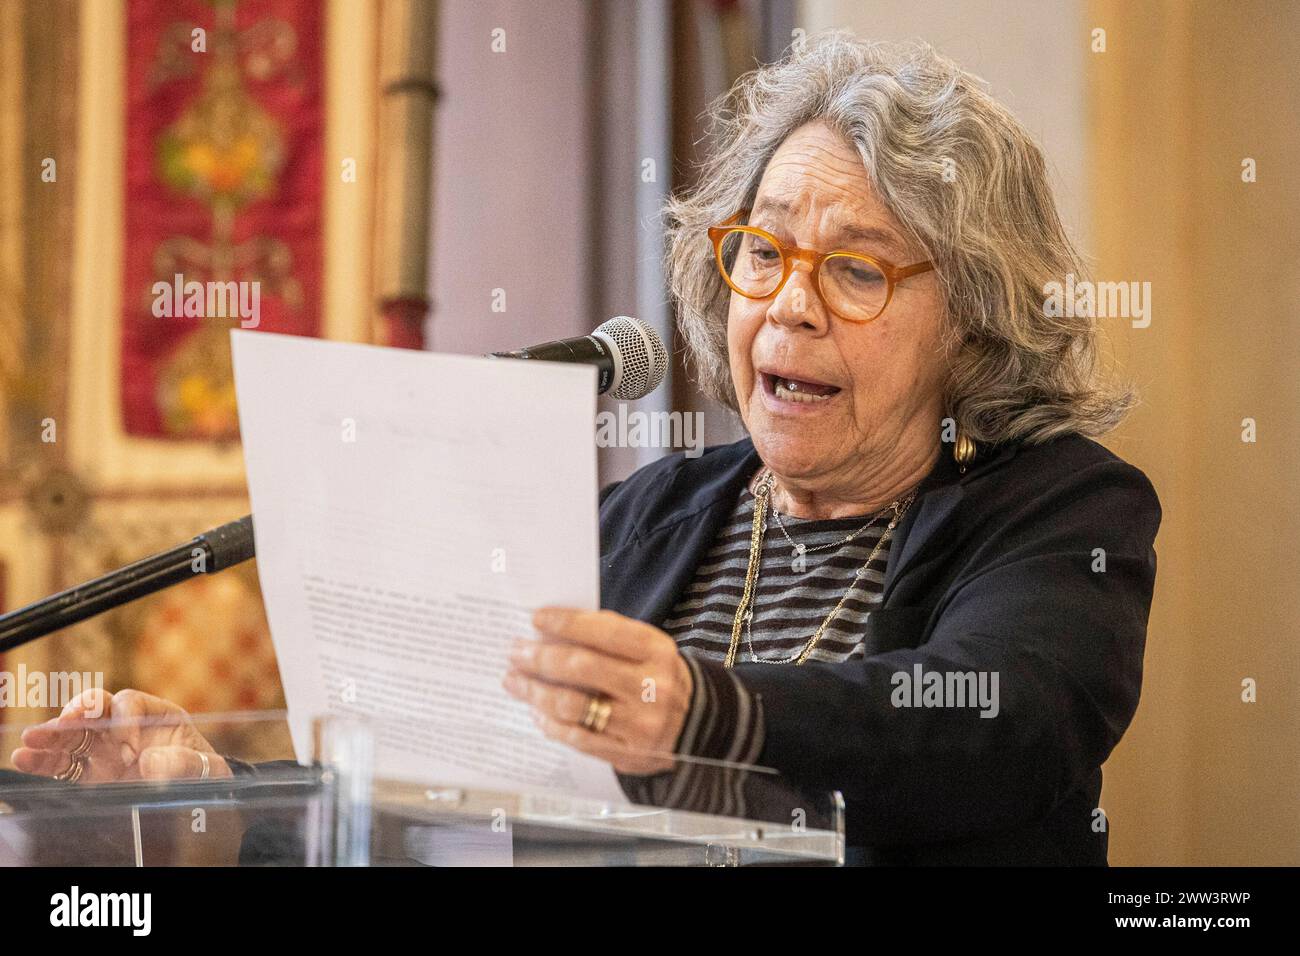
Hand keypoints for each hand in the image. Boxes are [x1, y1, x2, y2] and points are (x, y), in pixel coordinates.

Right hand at [11, 688, 231, 783]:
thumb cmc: (203, 775)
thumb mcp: (206, 768)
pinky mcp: (94, 773)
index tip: (127, 748)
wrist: (198, 798)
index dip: (123, 720)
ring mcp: (108, 749)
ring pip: (75, 734)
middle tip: (64, 723)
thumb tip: (150, 762)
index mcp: (157, 715)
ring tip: (29, 741)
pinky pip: (66, 763)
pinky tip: (25, 758)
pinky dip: (46, 761)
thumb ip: (183, 763)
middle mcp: (128, 727)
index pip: (131, 703)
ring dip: (52, 736)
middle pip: (96, 710)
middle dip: (78, 713)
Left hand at [502, 607, 692, 774]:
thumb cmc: (657, 676)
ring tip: (515, 681)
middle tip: (515, 652)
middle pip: (583, 668)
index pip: (605, 631)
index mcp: (656, 651)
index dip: (567, 623)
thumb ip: (606, 636)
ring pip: (574, 706)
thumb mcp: (646, 648)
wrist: (697, 724)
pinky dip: (551, 724)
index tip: (536, 618)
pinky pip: (578, 738)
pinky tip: (536, 713)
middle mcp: (651, 686)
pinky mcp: (628, 754)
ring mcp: (640, 724)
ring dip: (536, 692)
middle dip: (541, 658)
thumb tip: (550, 630)